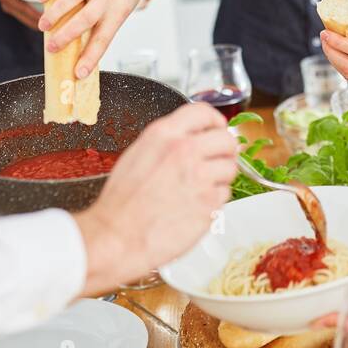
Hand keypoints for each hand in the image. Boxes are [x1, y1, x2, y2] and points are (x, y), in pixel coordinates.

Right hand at [37, 0, 165, 77]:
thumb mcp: (122, 11)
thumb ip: (102, 27)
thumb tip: (81, 54)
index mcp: (119, 11)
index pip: (104, 38)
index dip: (91, 58)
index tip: (78, 73)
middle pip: (86, 18)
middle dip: (66, 35)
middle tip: (51, 47)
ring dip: (55, 13)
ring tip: (43, 26)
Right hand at [73, 104, 237, 292]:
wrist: (117, 236)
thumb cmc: (121, 201)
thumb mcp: (138, 154)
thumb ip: (168, 142)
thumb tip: (193, 138)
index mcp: (165, 135)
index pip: (203, 112)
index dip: (214, 120)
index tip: (218, 128)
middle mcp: (186, 151)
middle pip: (226, 140)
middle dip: (225, 150)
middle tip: (218, 159)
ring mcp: (200, 178)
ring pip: (230, 168)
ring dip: (220, 177)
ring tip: (200, 187)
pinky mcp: (209, 205)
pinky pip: (224, 195)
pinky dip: (215, 201)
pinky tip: (194, 206)